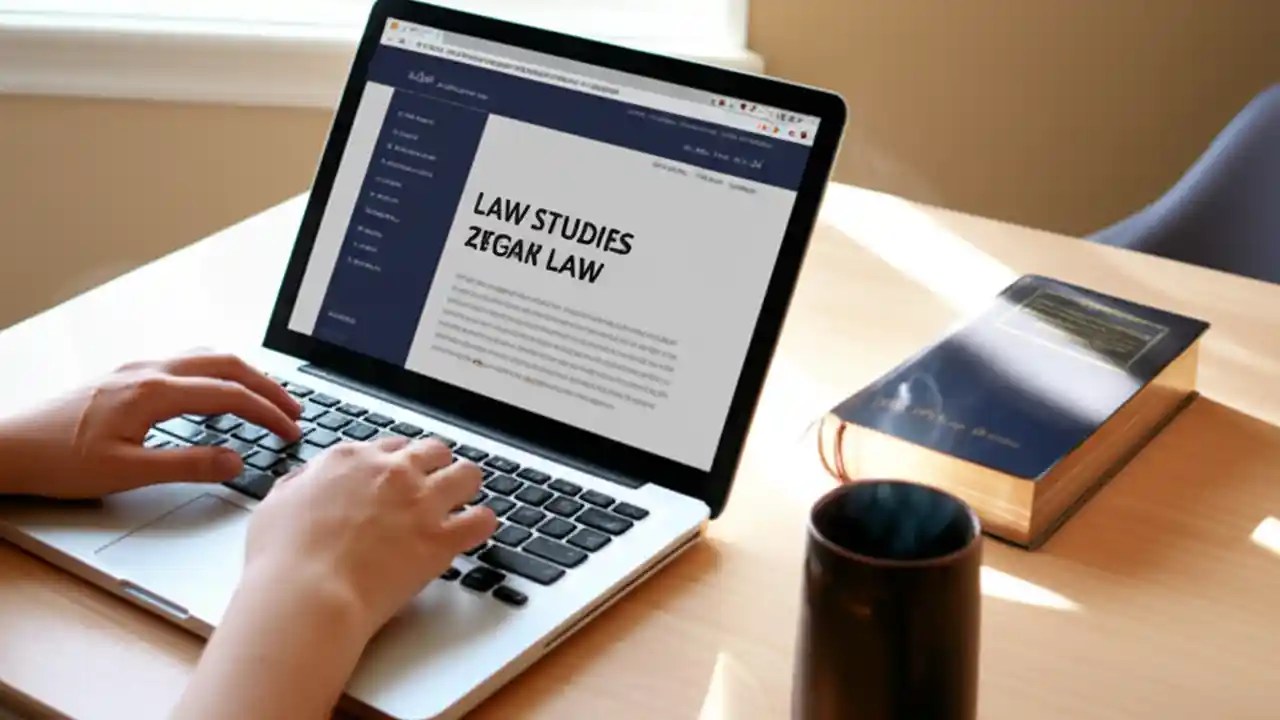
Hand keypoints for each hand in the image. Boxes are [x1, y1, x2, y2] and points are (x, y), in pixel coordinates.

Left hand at [0, 350, 300, 498]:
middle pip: (226, 364)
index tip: (291, 430)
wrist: (5, 447)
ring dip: (242, 374)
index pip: (230, 395)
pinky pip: (185, 363)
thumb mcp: (127, 473)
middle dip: (266, 385)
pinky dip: (215, 374)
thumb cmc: (57, 461)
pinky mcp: (125, 377)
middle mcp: (148, 371)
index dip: (268, 413)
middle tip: (293, 409)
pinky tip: (214, 396)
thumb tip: (236, 461)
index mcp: (154, 392)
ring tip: (265, 398)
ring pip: (205, 357)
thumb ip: (188, 465)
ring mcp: (136, 370)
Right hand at [173, 437, 496, 719]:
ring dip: (465, 487)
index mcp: (351, 459)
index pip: (393, 447)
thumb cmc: (283, 558)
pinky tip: (473, 532)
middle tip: (434, 486)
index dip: (400, 462)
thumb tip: (307, 480)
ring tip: (462, 502)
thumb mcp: (276, 504)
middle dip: (436, 467)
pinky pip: (482, 519)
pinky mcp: (441, 537)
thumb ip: (299, 485)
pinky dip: (481, 524)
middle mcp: (392, 472)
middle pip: (434, 451)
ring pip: (467, 474)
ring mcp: (421, 502)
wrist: (306, 593)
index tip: (402, 476)